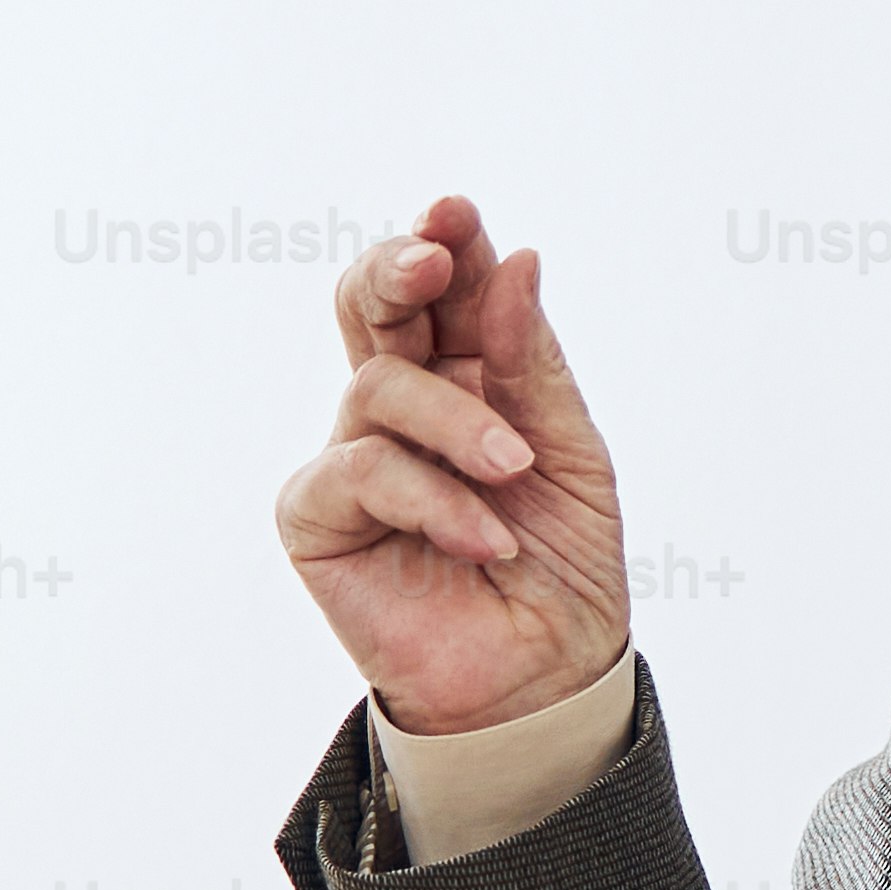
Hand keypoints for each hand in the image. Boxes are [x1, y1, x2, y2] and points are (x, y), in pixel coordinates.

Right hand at [277, 194, 633, 738]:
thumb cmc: (562, 563)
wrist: (543, 678)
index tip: (455, 211)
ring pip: (377, 385)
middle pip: (368, 303)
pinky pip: (360, 470)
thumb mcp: (572, 453)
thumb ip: (533, 362)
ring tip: (517, 474)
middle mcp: (401, 403)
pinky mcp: (318, 519)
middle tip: (430, 263)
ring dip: (458, 424)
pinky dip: (432, 497)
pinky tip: (485, 540)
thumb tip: (516, 259)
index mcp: (467, 370)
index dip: (443, 241)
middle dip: (395, 270)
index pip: (443, 285)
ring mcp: (354, 455)